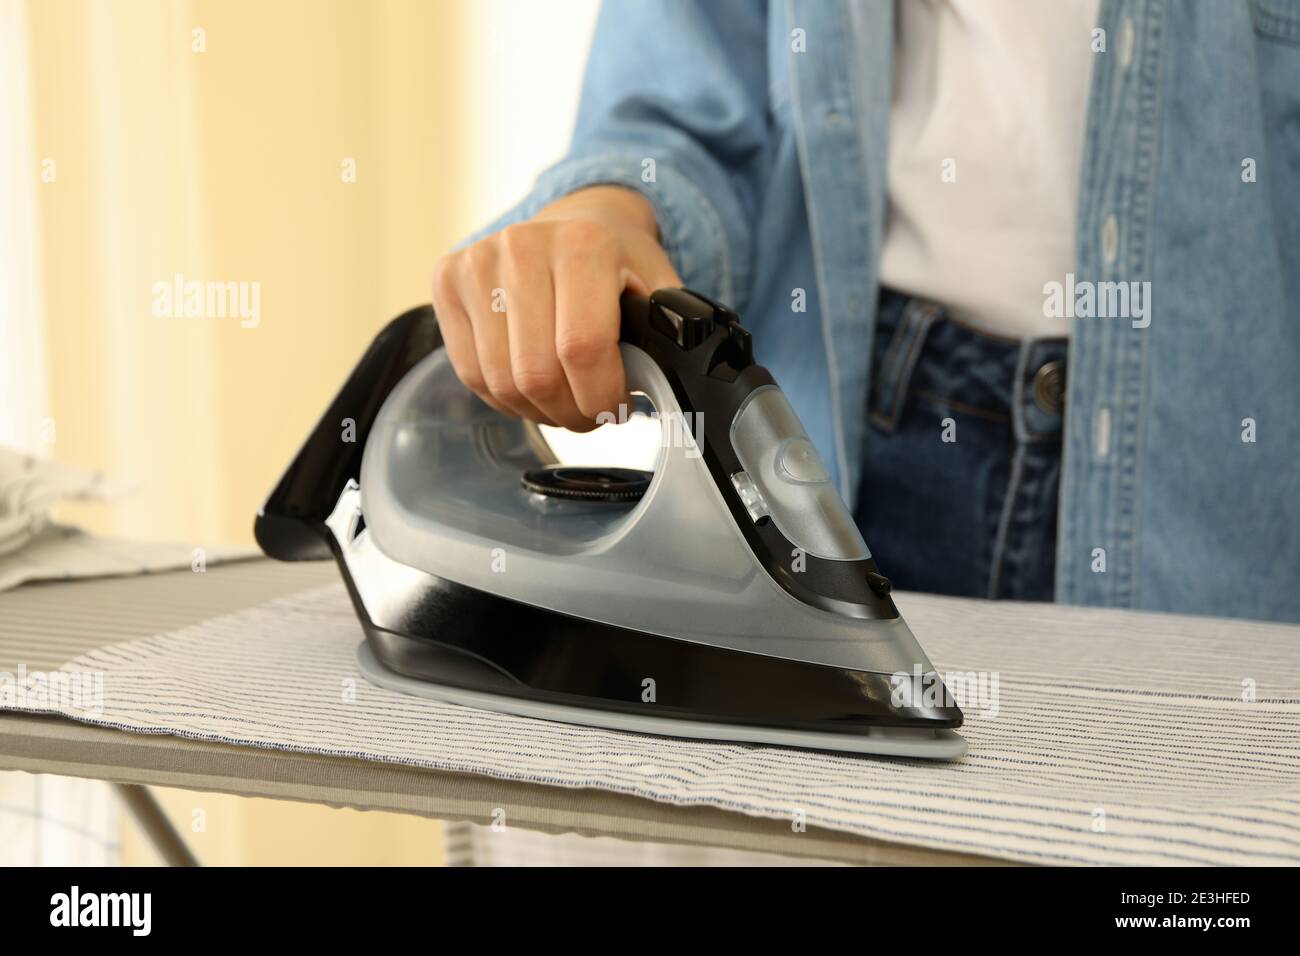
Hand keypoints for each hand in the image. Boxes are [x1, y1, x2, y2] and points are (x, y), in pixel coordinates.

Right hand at [431, 186, 682, 430]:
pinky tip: (530, 388)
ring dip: (537, 410)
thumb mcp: (657, 287)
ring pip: (500, 381)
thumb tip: (674, 388)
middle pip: (536, 374)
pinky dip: (504, 398)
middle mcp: (523, 246)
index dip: (601, 397)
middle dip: (571, 412)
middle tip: (592, 414)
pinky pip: (471, 372)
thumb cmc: (617, 263)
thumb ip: (667, 333)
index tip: (618, 408)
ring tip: (563, 401)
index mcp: (584, 245)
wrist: (573, 222)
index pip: (583, 349)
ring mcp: (477, 262)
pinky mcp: (447, 281)